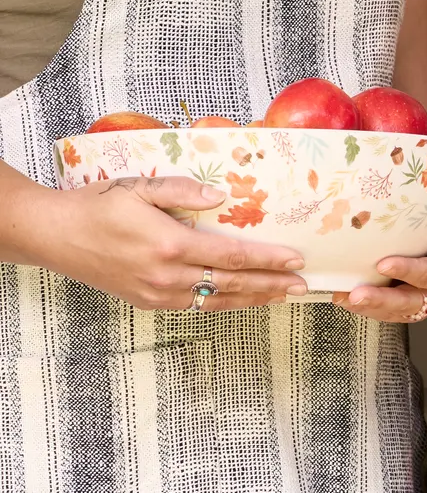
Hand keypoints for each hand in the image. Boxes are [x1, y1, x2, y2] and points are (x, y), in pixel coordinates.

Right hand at [25, 176, 305, 308]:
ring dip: (254, 298)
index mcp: (170, 245)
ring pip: (218, 300)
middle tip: (303, 284)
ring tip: (282, 294)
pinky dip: (225, 302)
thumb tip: (221, 197)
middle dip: (272, 284)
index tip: (295, 259)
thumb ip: (182, 192)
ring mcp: (159, 294)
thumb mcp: (138, 188)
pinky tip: (244, 297)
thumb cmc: (98, 206)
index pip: (233, 256)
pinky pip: (197, 305)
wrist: (56, 236)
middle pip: (233, 284)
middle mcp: (168, 275)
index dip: (268, 260)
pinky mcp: (151, 303)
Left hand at [339, 200, 426, 322]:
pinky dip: (363, 307)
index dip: (411, 272)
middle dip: (382, 301)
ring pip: (394, 313)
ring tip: (341, 298)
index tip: (384, 264)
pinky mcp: (403, 305)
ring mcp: (420, 303)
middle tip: (356, 295)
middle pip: (410, 304)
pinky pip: (384, 311)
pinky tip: (341, 297)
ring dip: (368, 308)